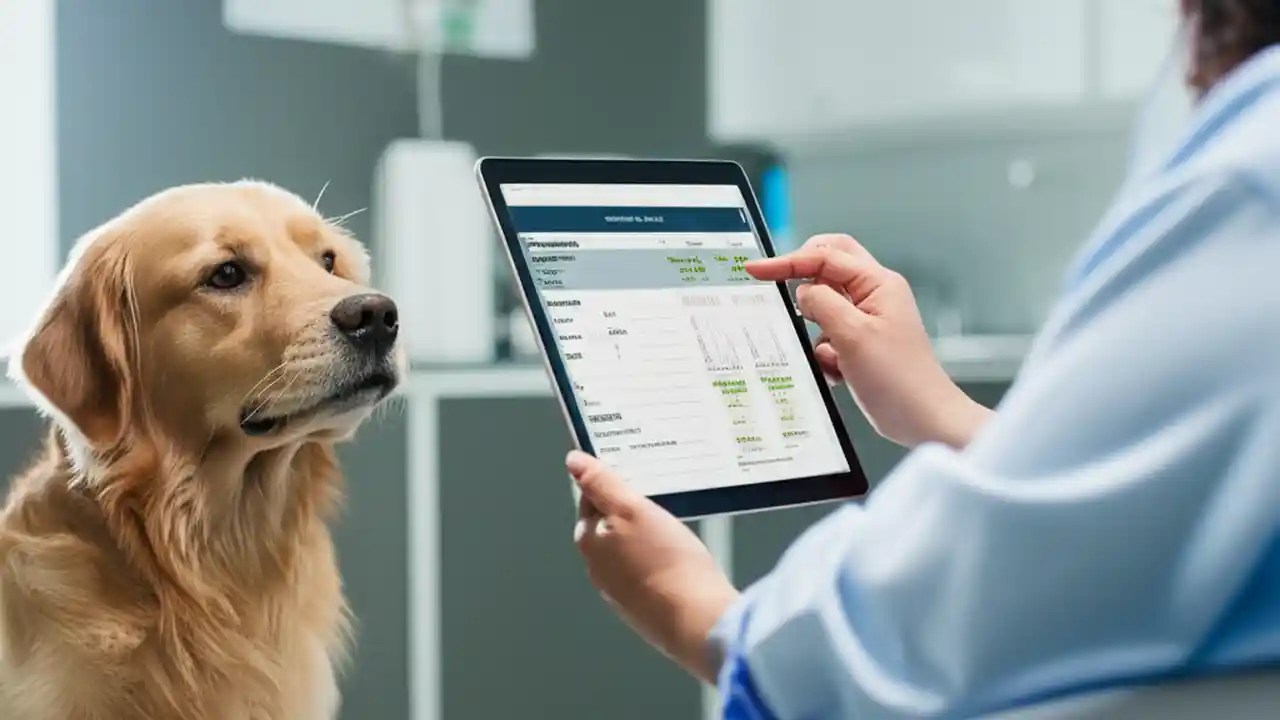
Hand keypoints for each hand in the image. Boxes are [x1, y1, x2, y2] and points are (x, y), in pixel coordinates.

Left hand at [567, 451, 738, 683]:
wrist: (696, 619)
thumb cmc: (666, 560)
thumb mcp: (632, 508)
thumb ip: (601, 483)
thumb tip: (573, 461)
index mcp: (588, 540)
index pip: (590, 498)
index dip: (610, 481)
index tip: (633, 473)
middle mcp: (597, 567)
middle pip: (607, 525)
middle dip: (627, 510)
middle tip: (656, 499)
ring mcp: (618, 590)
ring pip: (626, 550)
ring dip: (642, 536)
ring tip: (669, 529)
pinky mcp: (641, 606)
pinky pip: (643, 572)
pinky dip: (655, 561)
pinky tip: (675, 559)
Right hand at [747, 234, 991, 447]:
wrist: (923, 420)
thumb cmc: (900, 380)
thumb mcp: (852, 336)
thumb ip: (822, 303)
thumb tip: (802, 290)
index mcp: (878, 284)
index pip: (825, 257)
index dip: (787, 262)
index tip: (756, 269)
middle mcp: (874, 295)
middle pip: (828, 265)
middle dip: (803, 278)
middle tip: (780, 291)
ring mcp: (868, 319)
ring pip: (824, 305)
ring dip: (815, 329)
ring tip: (828, 356)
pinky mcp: (861, 344)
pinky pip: (828, 336)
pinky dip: (824, 353)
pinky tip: (837, 372)